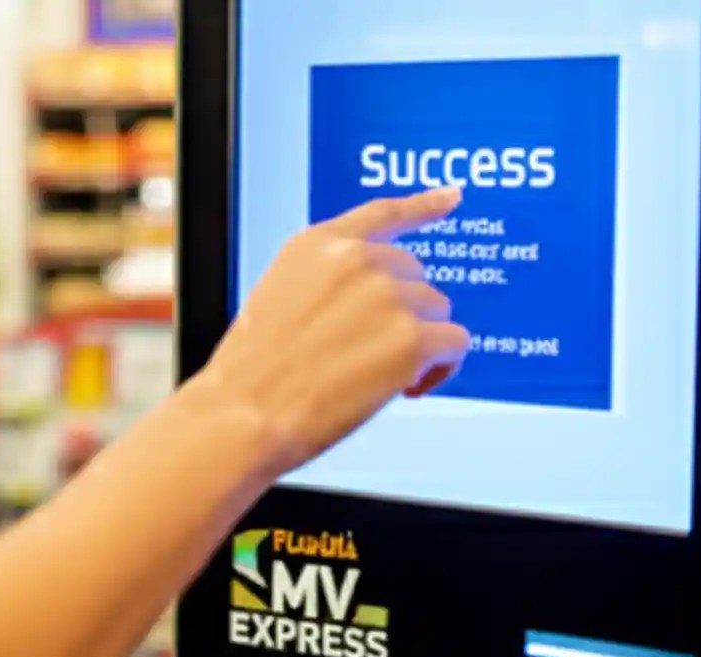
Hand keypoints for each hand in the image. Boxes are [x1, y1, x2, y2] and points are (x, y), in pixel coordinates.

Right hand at [196, 187, 469, 475]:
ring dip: (421, 343)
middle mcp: (359, 261)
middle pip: (416, 276)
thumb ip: (330, 282)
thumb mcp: (280, 297)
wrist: (245, 415)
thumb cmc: (254, 371)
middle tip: (371, 354)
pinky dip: (441, 369)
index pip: (383, 214)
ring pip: (437, 311)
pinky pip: (455, 344)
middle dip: (403, 314)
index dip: (424, 205)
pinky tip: (409, 387)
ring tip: (382, 376)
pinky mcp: (413, 340)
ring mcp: (389, 297)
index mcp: (319, 245)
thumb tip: (377, 302)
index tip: (453, 196)